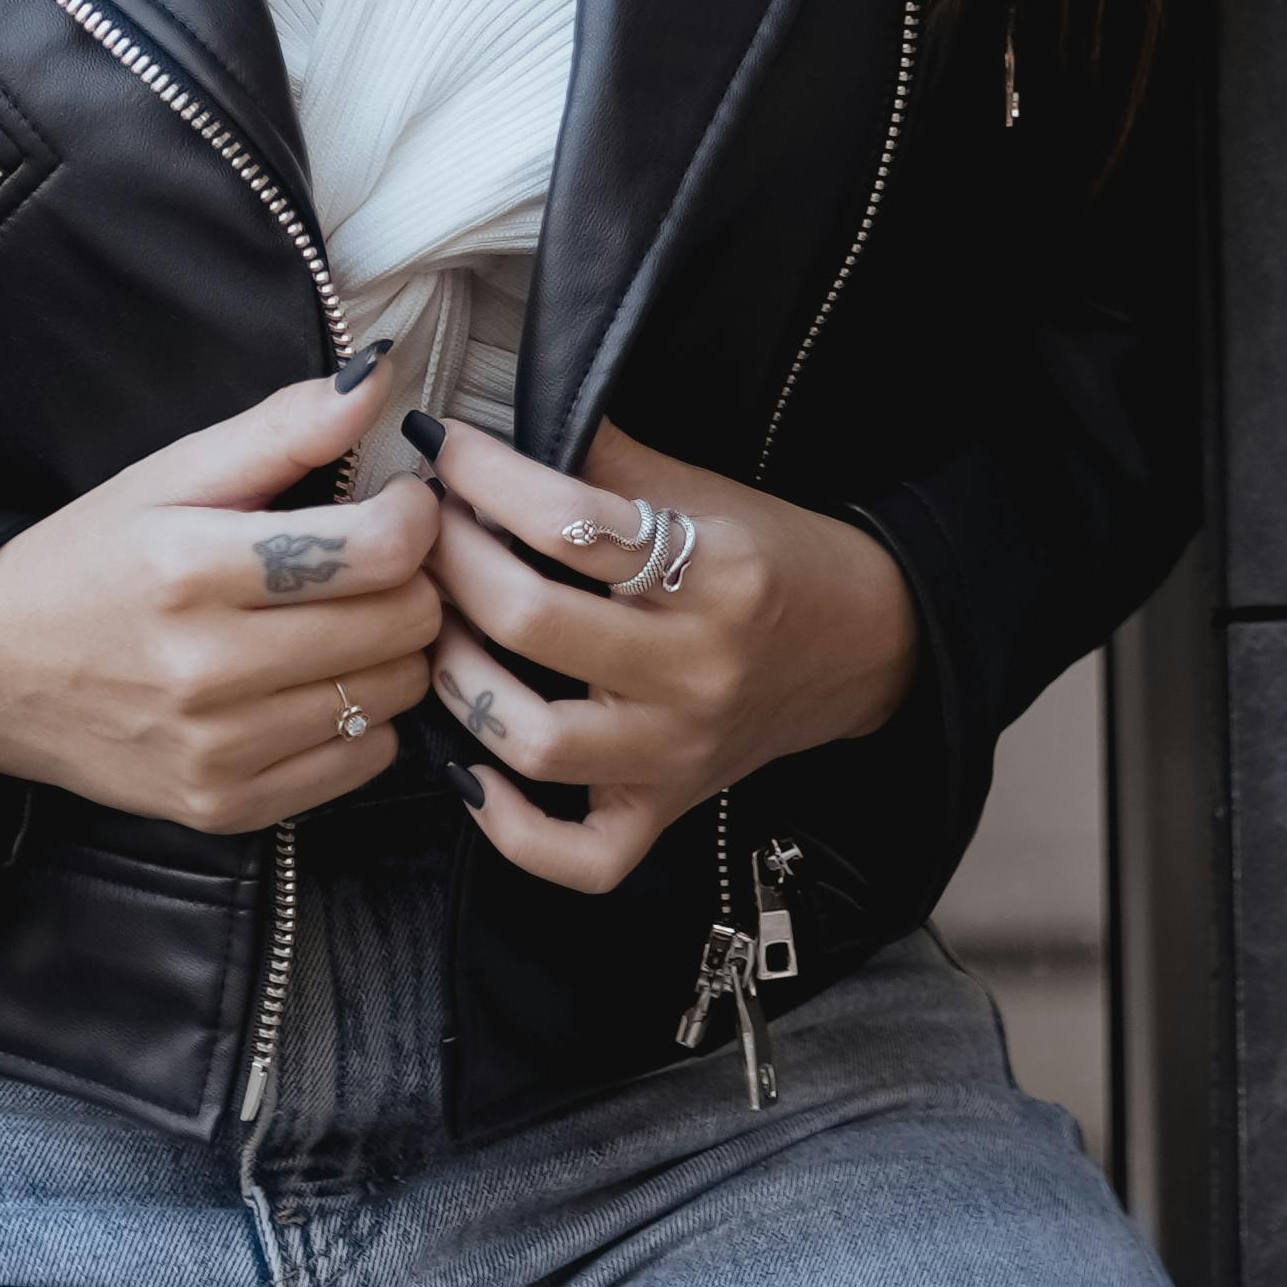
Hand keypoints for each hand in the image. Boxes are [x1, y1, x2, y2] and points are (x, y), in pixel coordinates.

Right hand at [0, 359, 440, 832]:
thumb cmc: (90, 558)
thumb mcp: (171, 473)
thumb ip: (283, 428)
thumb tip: (379, 380)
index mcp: (191, 567)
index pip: (376, 551)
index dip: (413, 517)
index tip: (398, 502)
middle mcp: (206, 670)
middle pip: (400, 625)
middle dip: (411, 581)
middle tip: (377, 561)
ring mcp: (218, 751)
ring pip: (394, 695)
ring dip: (393, 650)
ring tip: (348, 618)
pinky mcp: (226, 808)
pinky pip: (363, 763)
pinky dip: (364, 719)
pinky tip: (319, 681)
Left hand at [420, 410, 917, 898]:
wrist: (863, 643)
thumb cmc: (773, 557)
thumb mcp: (701, 489)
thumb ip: (603, 456)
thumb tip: (493, 429)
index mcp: (713, 574)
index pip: (568, 518)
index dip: (484, 472)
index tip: (439, 443)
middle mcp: (694, 671)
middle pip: (532, 622)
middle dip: (452, 562)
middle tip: (423, 532)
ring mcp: (677, 752)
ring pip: (535, 740)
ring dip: (458, 676)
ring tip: (437, 628)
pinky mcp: (666, 811)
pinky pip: (578, 857)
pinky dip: (509, 826)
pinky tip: (467, 769)